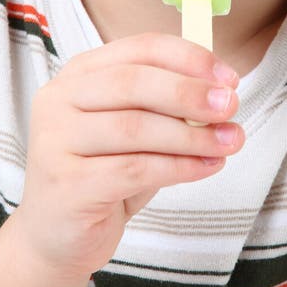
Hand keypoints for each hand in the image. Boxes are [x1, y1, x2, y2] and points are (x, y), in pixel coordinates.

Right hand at [12, 32, 243, 282]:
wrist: (58, 237)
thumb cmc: (103, 174)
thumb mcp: (135, 130)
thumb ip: (165, 106)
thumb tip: (220, 93)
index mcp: (80, 73)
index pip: (139, 49)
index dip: (188, 58)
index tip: (228, 77)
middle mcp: (60, 99)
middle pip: (133, 82)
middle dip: (190, 93)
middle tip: (231, 105)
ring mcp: (55, 141)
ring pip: (135, 127)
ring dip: (191, 135)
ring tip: (230, 141)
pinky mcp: (66, 184)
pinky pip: (134, 169)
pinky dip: (178, 167)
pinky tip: (206, 167)